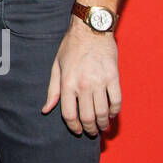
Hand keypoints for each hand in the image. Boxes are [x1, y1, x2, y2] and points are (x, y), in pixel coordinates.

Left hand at [42, 19, 120, 135]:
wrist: (90, 30)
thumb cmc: (71, 47)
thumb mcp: (56, 67)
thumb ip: (52, 90)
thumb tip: (46, 109)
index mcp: (67, 83)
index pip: (69, 114)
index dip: (73, 127)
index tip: (77, 131)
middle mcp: (83, 84)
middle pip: (87, 116)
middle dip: (90, 129)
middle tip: (92, 132)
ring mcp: (100, 81)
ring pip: (103, 112)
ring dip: (103, 123)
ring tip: (102, 126)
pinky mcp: (113, 77)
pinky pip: (116, 101)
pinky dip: (115, 111)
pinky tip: (111, 114)